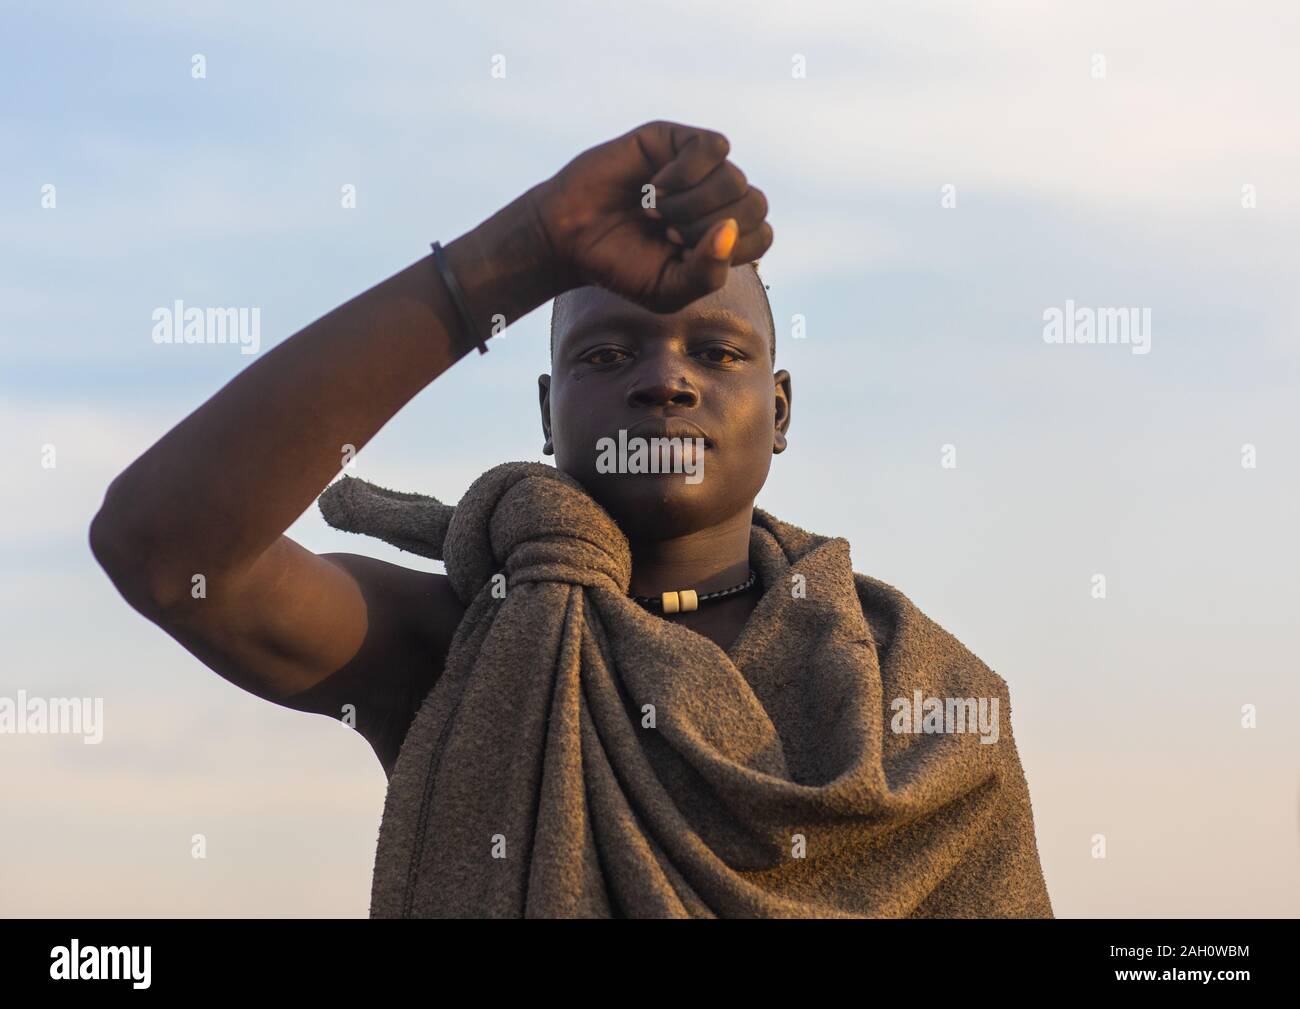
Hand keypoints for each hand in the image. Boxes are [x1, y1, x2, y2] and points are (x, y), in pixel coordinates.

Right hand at [525, 120, 772, 312]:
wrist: (569, 238)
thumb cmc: (621, 266)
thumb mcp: (669, 290)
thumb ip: (708, 271)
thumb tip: (730, 229)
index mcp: (721, 235)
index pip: (760, 235)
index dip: (727, 250)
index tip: (683, 255)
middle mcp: (715, 198)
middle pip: (754, 205)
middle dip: (708, 227)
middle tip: (668, 234)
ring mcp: (698, 167)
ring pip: (734, 178)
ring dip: (692, 204)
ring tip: (654, 212)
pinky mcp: (675, 139)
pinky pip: (714, 147)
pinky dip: (687, 172)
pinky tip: (656, 186)